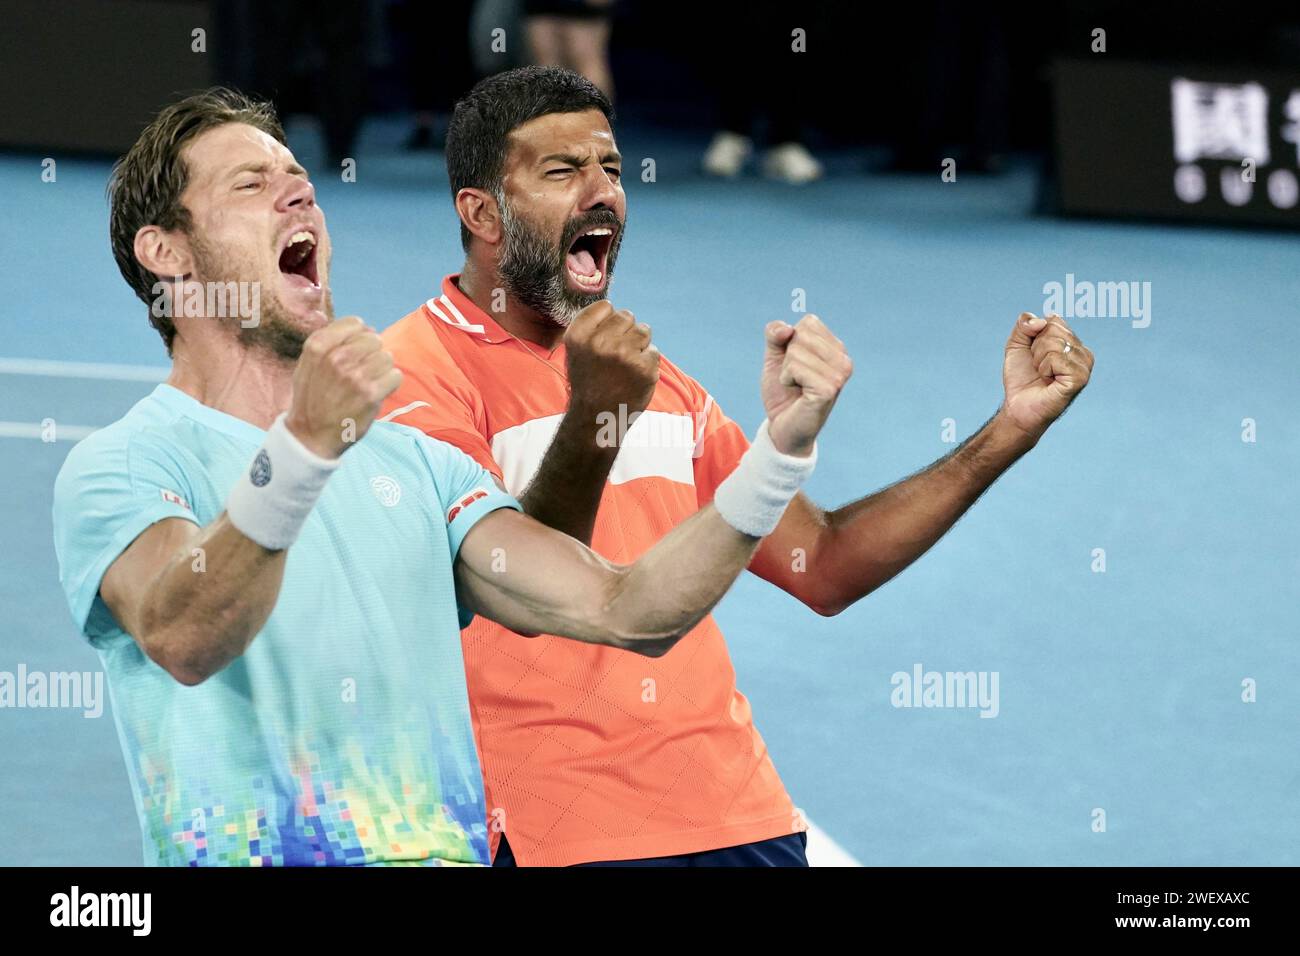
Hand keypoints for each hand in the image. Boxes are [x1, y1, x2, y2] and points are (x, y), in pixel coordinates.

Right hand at [285, 314, 402, 457]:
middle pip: (374, 339)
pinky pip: (395, 376)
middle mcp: (336, 357)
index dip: (359, 337)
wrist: (311, 436)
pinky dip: (390, 384)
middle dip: (371, 354)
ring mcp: (355, 376)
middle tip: (361, 373)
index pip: (355, 323)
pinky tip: (375, 393)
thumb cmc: (312, 399)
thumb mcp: (307, 363)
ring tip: (367, 384)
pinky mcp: (371, 394)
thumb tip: (365, 326)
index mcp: (318, 346)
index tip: (355, 353)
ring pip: (386, 357)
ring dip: (381, 370)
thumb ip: (330, 341)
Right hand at [563, 300, 659, 419]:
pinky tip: (634, 376)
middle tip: (617, 354)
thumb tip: (614, 308)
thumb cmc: (589, 381)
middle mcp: (599, 342)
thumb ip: (591, 327)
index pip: (605, 306)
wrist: (597, 417)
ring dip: (640, 344)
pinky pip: (654, 351)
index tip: (604, 338)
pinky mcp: (644, 367)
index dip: (608, 321)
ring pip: (644, 330)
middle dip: (626, 331)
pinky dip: (648, 362)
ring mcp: (623, 354)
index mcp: (578, 335)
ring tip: (627, 364)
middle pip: (626, 315)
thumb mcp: (576, 351)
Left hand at [761, 314, 852, 456]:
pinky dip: (787, 380)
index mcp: (836, 348)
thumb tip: (788, 328)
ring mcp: (839, 375)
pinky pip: (795, 368)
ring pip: (796, 351)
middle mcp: (843, 359)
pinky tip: (798, 393)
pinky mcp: (829, 389)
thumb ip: (776, 334)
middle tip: (795, 379)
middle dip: (788, 357)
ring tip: (797, 387)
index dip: (790, 343)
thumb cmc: (782, 392)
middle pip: (801, 334)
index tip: (795, 365)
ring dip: (786, 371)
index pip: (808, 323)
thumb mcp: (775, 356)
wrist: (782, 426)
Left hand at [1000, 312, 1093, 441]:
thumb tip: (1042, 320)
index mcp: (1072, 342)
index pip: (1053, 321)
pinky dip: (1044, 368)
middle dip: (1036, 349)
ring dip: (1039, 360)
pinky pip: (1056, 358)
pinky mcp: (1080, 377)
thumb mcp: (1016, 345)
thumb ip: (1023, 325)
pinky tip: (1048, 380)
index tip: (1034, 356)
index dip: (1034, 337)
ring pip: (1054, 343)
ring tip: (1043, 375)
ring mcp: (1084, 364)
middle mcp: (1083, 351)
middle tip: (1038, 368)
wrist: (1018, 406)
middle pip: (1053, 329)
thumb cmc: (1021, 378)